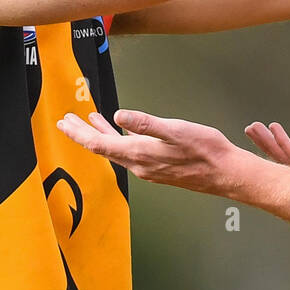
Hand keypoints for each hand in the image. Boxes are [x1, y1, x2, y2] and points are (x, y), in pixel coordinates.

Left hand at [57, 109, 239, 194]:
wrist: (225, 173)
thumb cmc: (205, 150)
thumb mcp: (175, 130)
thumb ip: (145, 124)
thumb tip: (119, 116)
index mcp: (139, 153)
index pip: (99, 144)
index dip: (79, 133)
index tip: (64, 123)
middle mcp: (139, 164)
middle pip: (102, 148)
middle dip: (83, 133)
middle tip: (67, 121)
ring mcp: (148, 168)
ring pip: (115, 150)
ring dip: (99, 135)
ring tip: (88, 122)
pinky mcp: (158, 167)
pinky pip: (128, 152)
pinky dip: (117, 140)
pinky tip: (120, 132)